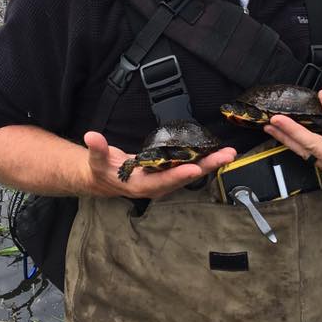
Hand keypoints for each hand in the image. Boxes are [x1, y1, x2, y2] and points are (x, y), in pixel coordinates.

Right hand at [82, 131, 235, 199]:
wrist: (105, 180)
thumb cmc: (101, 170)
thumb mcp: (97, 160)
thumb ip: (97, 149)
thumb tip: (91, 135)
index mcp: (142, 185)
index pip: (164, 180)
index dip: (179, 174)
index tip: (195, 166)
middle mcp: (158, 186)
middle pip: (186, 176)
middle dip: (207, 166)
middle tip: (227, 155)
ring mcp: (166, 180)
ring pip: (192, 172)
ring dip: (211, 163)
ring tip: (230, 153)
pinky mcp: (169, 173)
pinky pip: (189, 167)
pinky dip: (204, 160)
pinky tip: (217, 152)